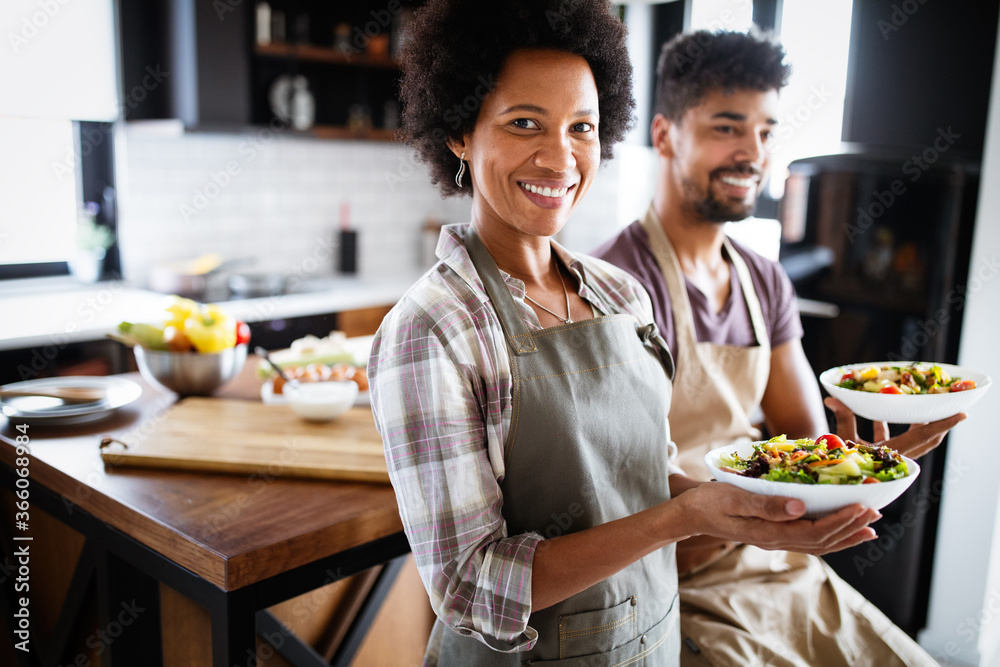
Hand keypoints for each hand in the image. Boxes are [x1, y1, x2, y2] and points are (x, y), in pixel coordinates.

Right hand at [681, 482, 878, 555]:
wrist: (690, 514)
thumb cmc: (709, 502)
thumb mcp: (734, 498)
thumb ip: (766, 505)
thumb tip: (799, 507)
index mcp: (769, 532)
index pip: (814, 531)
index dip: (841, 521)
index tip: (862, 506)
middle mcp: (775, 540)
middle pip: (822, 541)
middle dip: (851, 528)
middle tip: (875, 513)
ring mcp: (774, 539)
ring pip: (818, 544)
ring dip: (845, 535)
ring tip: (868, 525)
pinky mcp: (772, 533)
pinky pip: (807, 539)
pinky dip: (829, 535)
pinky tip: (839, 527)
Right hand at [823, 396, 965, 458]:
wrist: (842, 488)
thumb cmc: (844, 467)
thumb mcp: (844, 442)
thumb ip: (843, 419)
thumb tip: (831, 399)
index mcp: (895, 452)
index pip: (924, 436)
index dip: (943, 424)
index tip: (961, 415)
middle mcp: (901, 456)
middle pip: (929, 438)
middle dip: (939, 421)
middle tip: (945, 404)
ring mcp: (898, 458)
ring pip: (918, 439)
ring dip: (922, 423)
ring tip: (922, 406)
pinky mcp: (890, 458)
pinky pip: (902, 440)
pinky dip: (899, 427)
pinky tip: (884, 414)